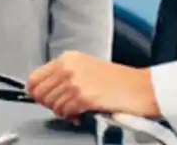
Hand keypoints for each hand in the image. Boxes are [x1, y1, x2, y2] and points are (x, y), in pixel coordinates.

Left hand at [26, 51, 159, 122]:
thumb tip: (46, 91)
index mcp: (68, 58)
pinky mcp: (83, 97)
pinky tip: (81, 114)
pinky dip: (71, 117)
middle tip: (62, 107)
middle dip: (49, 104)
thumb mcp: (86, 69)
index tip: (44, 99)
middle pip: (39, 93)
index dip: (36, 93)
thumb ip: (65, 76)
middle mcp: (69, 67)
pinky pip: (65, 112)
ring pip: (51, 105)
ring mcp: (75, 82)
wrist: (142, 88)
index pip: (34, 78)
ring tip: (75, 110)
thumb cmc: (120, 81)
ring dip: (62, 112)